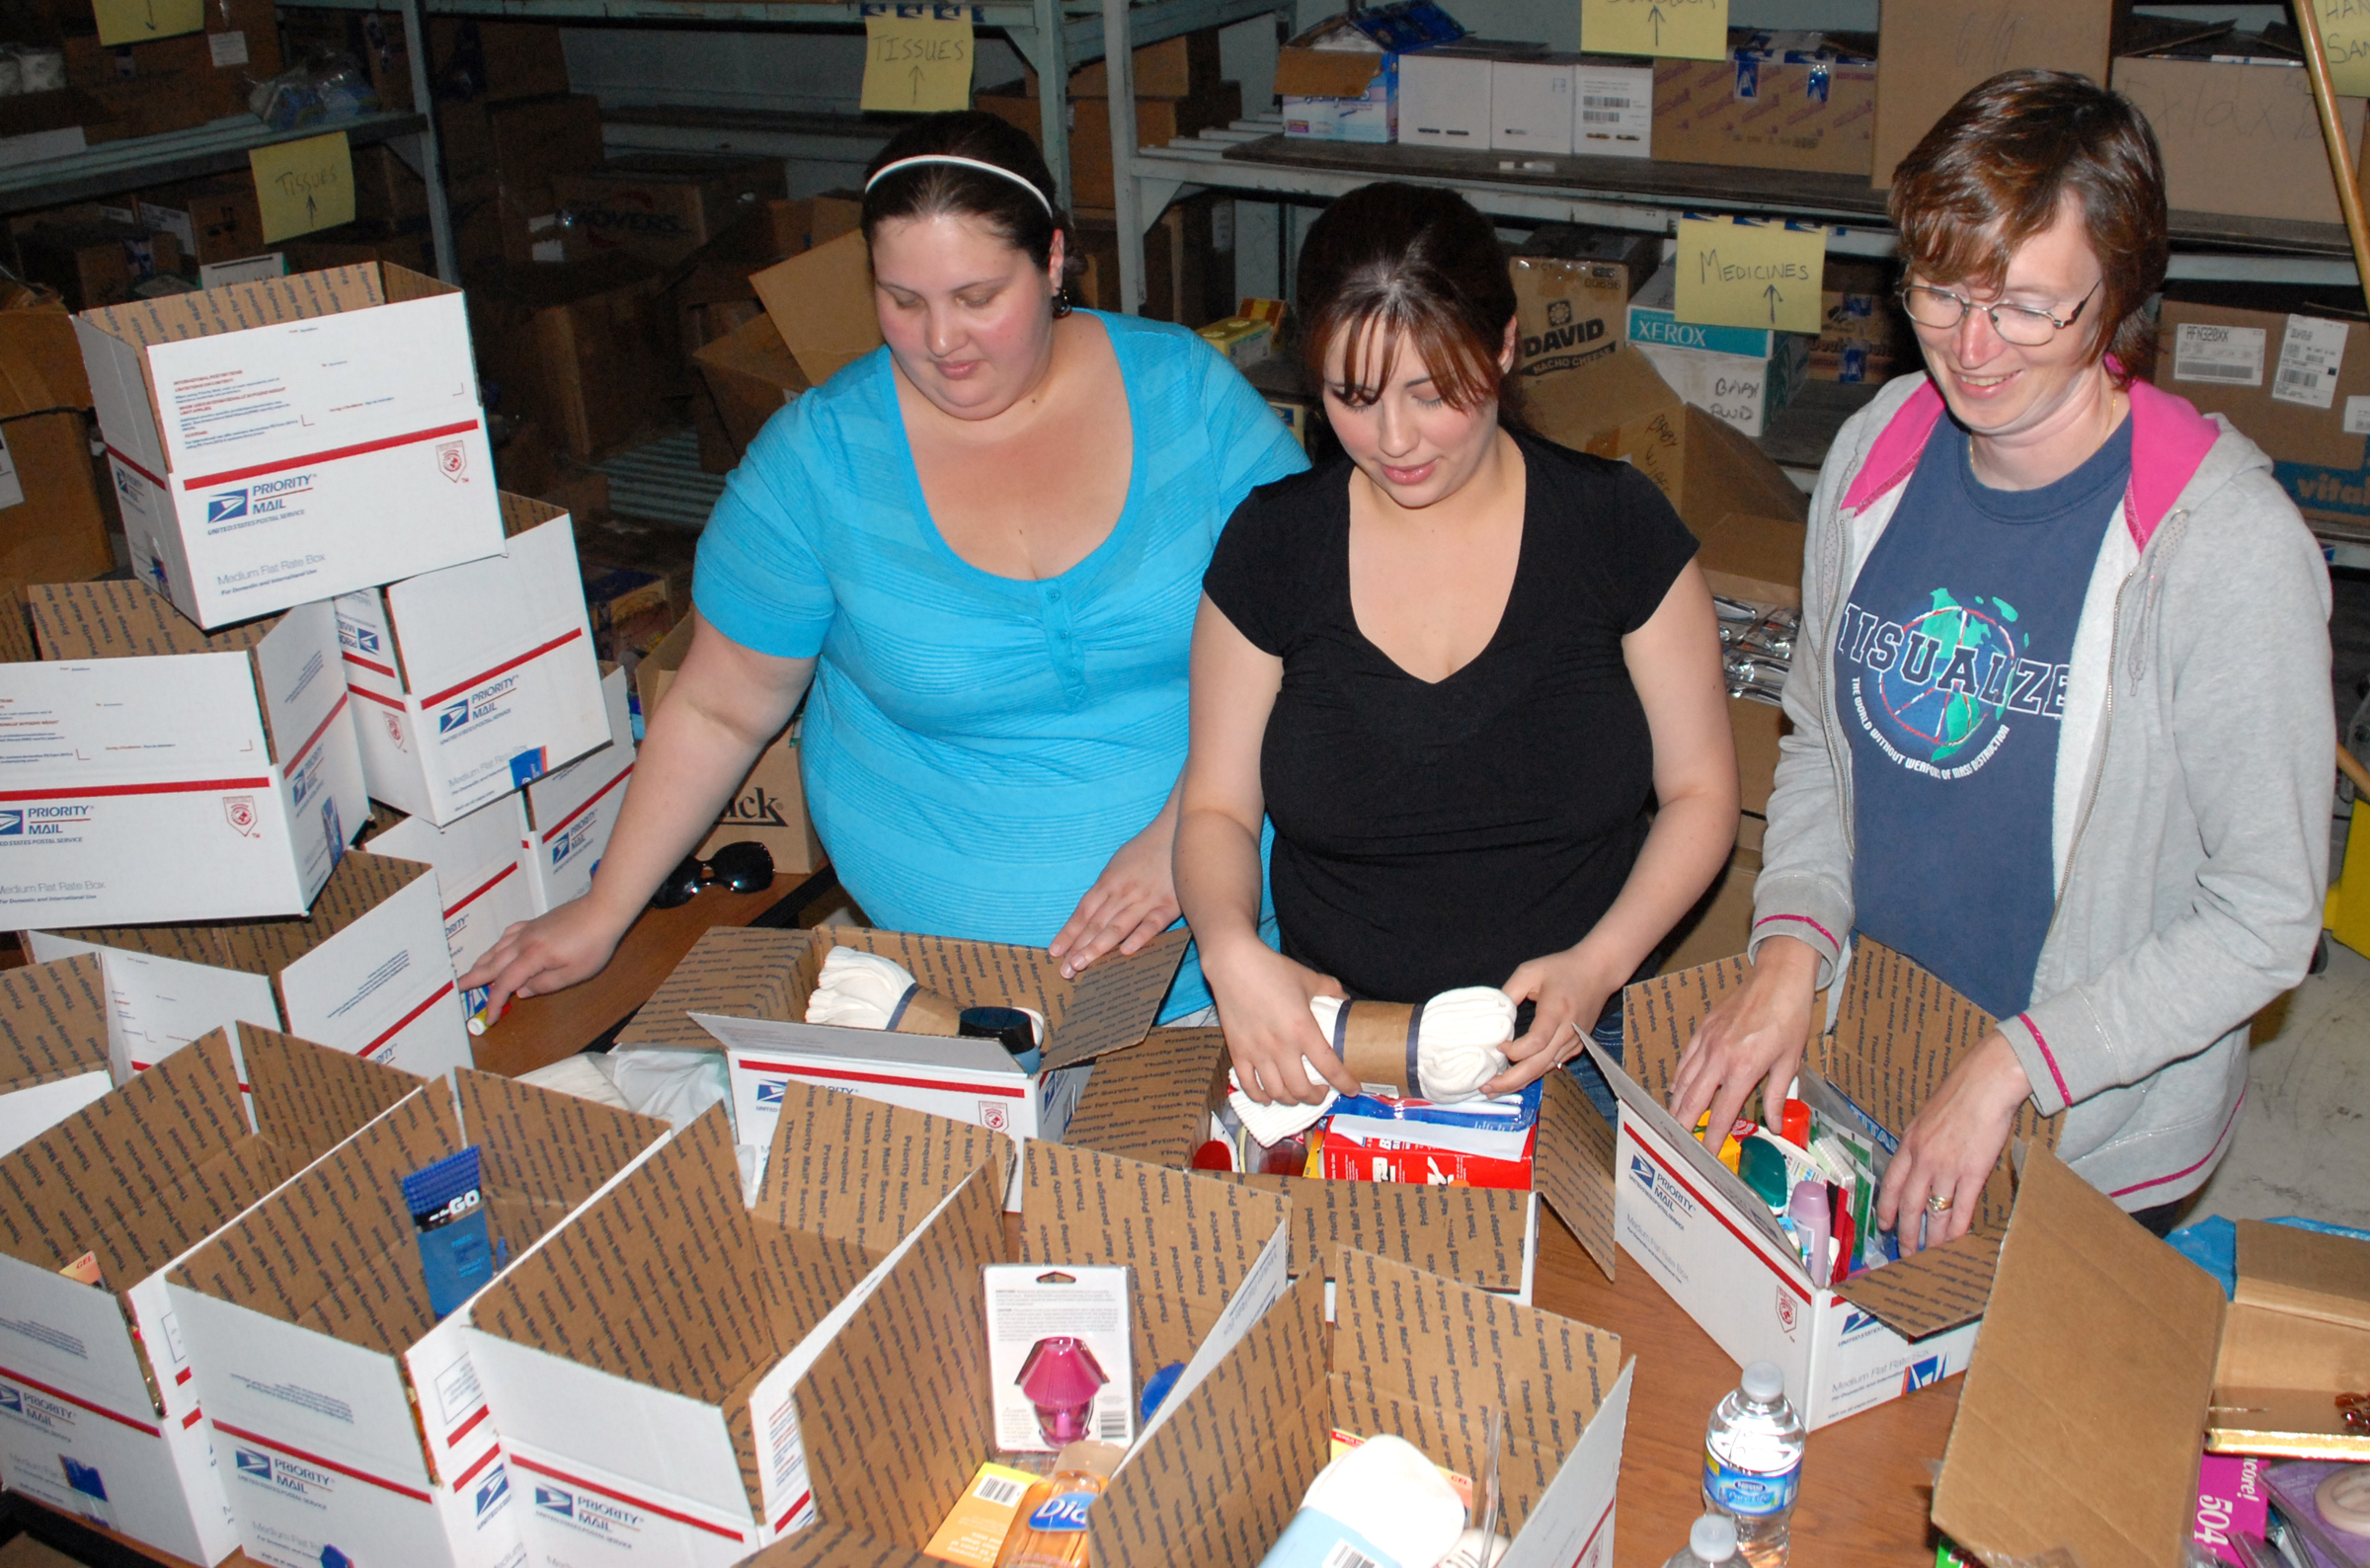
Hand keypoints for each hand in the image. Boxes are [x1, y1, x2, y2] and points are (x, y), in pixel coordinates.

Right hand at [457, 897, 632, 1020]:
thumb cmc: (593, 945)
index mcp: (532, 957)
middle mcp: (523, 942)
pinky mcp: (535, 922)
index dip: (494, 1002)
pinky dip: (498, 944)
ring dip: (482, 962)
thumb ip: (544, 985)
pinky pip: (508, 934)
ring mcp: (528, 930)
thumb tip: (520, 991)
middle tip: (457, 988)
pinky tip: (498, 948)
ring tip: (472, 973)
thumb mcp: (573, 974)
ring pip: (497, 948)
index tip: (489, 1018)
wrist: (602, 911)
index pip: (505, 984)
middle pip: (493, 963)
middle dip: (474, 978)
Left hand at [1051, 818, 1180, 979]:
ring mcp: (1145, 899)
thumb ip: (1106, 888)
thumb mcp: (1118, 864)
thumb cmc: (1146, 850)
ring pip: (1117, 926)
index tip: (1055, 952)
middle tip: (1065, 970)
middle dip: (1078, 947)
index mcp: (1108, 881)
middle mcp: (1123, 892)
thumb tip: (1090, 912)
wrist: (1179, 831)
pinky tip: (1125, 952)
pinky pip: (1152, 924)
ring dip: (1098, 947)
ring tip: (1081, 965)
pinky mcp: (1169, 905)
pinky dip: (1139, 937)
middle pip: (1096, 923)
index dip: (1069, 932)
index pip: (1083, 912)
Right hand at [1204, 939, 1356, 1106]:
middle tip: (1322, 1092)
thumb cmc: (1272, 970)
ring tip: (1297, 1093)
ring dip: (1291, 1100)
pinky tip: (1269, 1096)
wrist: (1234, 965)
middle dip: (1316, 1098)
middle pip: (1301, 1089)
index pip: (1330, 1067)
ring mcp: (1257, 1052)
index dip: (1345, 1083)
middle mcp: (1281, 1047)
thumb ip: (1331, 991)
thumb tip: (1345, 1002)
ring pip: (1277, 1092)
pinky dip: (1261, 1097)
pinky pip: (1249, 1086)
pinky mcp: (1238, 1052)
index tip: (1353, 1089)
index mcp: (1302, 1029)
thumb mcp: (1309, 978)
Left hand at [1483, 946, 1621, 1095]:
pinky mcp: (1577, 1046)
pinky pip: (1552, 1064)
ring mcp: (1575, 1042)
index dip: (1514, 1050)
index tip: (1499, 1045)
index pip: (1536, 1042)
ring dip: (1520, 1081)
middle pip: (1538, 1065)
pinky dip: (1533, 1073)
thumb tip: (1490, 1016)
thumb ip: (1509, 992)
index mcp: (1557, 1011)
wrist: (1598, 971)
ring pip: (1545, 1069)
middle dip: (1511, 1080)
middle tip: (1486, 1088)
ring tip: (1494, 1088)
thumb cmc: (1562, 968)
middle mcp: (1568, 1032)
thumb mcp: (1530, 972)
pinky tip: (1515, 1077)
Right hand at [1669, 937, 1818, 1149]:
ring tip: (1674, 1123)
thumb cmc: (1789, 1018)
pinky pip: (1686, 1060)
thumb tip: (1775, 1126)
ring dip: (1678, 1104)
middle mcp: (1719, 1058)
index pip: (1721, 1113)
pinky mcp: (1703, 1030)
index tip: (1707, 1155)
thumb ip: (1776, 1096)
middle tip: (1678, 1145)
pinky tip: (1678, 1089)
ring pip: (1684, 1080)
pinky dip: (1679, 1078)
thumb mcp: (1789, 1061)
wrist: (1778, 979)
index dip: (1713, 1137)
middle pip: (1693, 1100)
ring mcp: (1707, 1042)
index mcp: (1742, 1069)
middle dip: (1683, 1125)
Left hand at [1877, 1032, 2030, 1254]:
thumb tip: (1921, 1158)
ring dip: (1931, 1237)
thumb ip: (1922, 1140)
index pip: (1890, 1184)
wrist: (1986, 1083)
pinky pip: (1961, 1208)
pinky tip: (1955, 1243)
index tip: (1884, 1225)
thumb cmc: (1961, 1095)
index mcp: (1909, 1144)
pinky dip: (1957, 1229)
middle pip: (1908, 1205)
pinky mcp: (1973, 1173)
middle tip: (1906, 1252)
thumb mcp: (1927, 1117)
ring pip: (1933, 1212)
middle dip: (1906, 1232)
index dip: (1886, 1208)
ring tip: (1929, 1255)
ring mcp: (1947, 1168)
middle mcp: (1923, 1159)